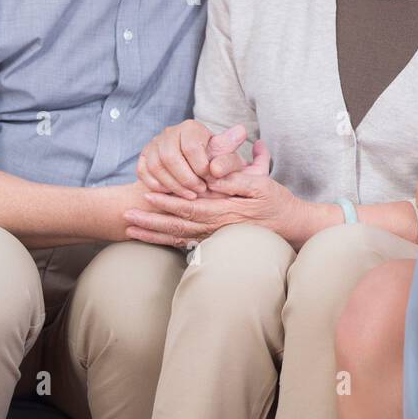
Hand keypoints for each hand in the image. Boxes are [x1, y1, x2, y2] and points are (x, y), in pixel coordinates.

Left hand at [125, 141, 305, 247]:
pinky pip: (187, 243)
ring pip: (178, 237)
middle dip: (151, 221)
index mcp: (225, 211)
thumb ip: (237, 180)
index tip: (148, 195)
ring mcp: (215, 237)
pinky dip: (167, 241)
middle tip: (126, 217)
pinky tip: (153, 238)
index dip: (168, 202)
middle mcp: (216, 228)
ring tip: (130, 230)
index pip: (190, 207)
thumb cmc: (277, 202)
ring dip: (153, 233)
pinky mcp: (216, 242)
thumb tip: (213, 175)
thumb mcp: (262, 184)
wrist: (291, 226)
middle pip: (177, 226)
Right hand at [137, 120, 251, 199]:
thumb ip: (230, 148)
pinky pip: (144, 172)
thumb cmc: (214, 162)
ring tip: (189, 196)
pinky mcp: (143, 157)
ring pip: (156, 166)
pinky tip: (171, 193)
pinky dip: (157, 185)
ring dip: (172, 185)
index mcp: (191, 128)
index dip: (201, 167)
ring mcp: (154, 144)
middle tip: (199, 191)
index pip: (191, 147)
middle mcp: (169, 132)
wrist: (194, 169)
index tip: (211, 180)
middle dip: (185, 179)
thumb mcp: (225, 156)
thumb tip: (241, 132)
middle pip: (170, 157)